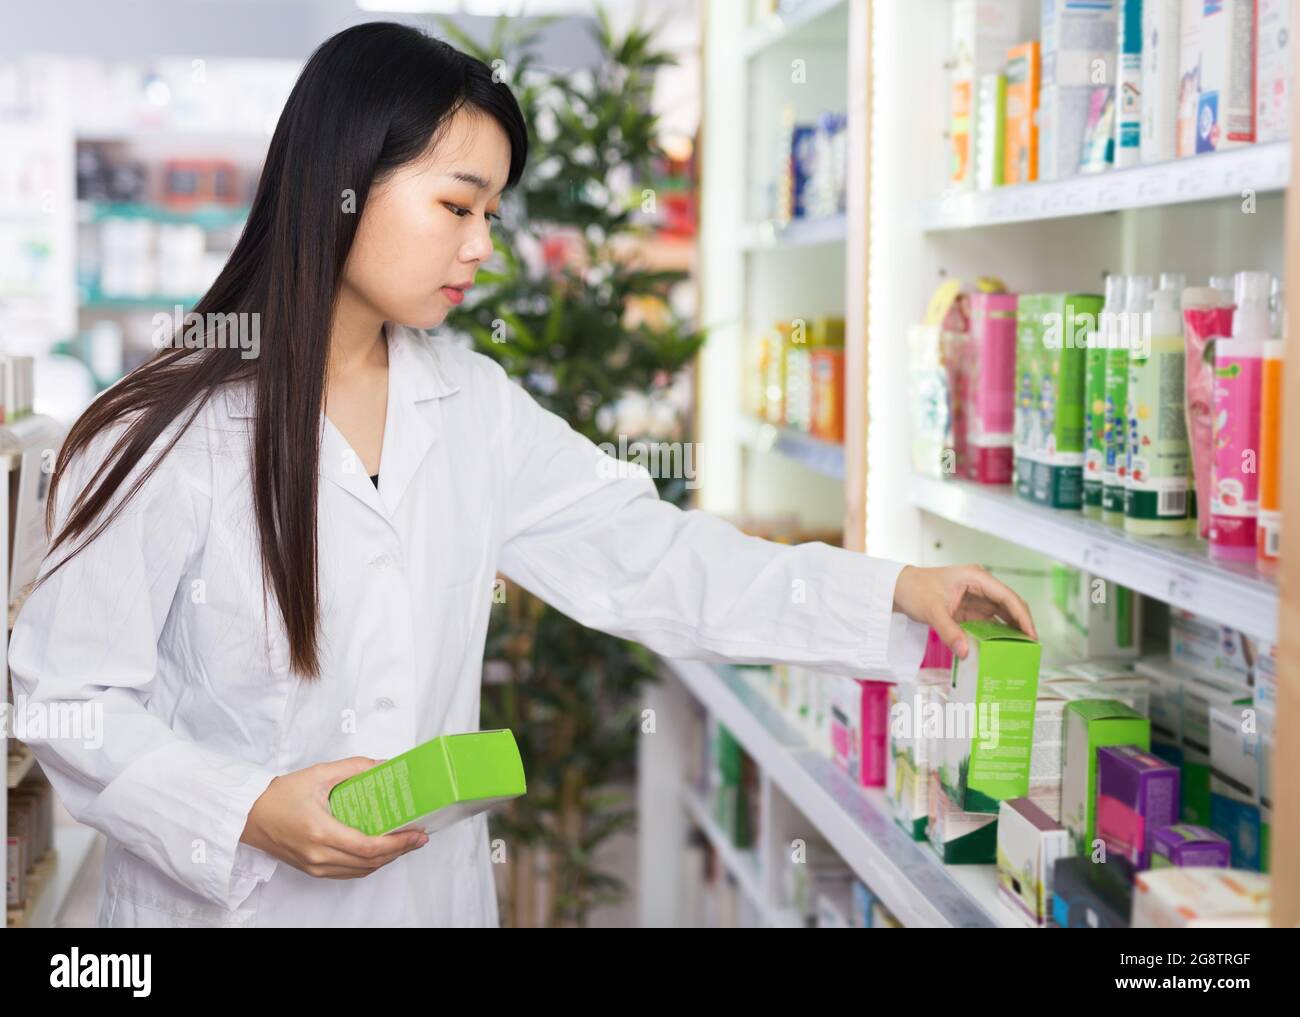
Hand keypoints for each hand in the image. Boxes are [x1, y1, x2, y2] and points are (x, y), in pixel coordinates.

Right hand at [240, 756, 428, 878]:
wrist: (249, 815)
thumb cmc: (278, 795)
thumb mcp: (318, 774)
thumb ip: (354, 768)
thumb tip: (383, 765)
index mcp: (321, 832)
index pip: (368, 847)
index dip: (397, 843)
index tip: (416, 833)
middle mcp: (319, 855)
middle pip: (369, 862)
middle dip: (399, 851)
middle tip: (418, 837)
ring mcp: (315, 866)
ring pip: (360, 871)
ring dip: (385, 860)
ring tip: (404, 843)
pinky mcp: (312, 869)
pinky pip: (347, 873)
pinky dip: (367, 864)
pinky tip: (379, 851)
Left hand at [891, 564, 1036, 659]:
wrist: (898, 588)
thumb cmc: (914, 590)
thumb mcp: (932, 611)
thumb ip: (949, 632)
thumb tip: (966, 652)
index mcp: (976, 577)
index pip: (1007, 596)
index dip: (1022, 616)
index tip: (1032, 635)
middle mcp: (980, 585)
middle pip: (1009, 605)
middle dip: (1022, 624)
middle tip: (1032, 647)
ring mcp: (976, 597)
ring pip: (1002, 614)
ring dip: (1011, 630)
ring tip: (1022, 650)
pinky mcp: (969, 608)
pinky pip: (989, 621)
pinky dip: (996, 633)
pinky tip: (1002, 647)